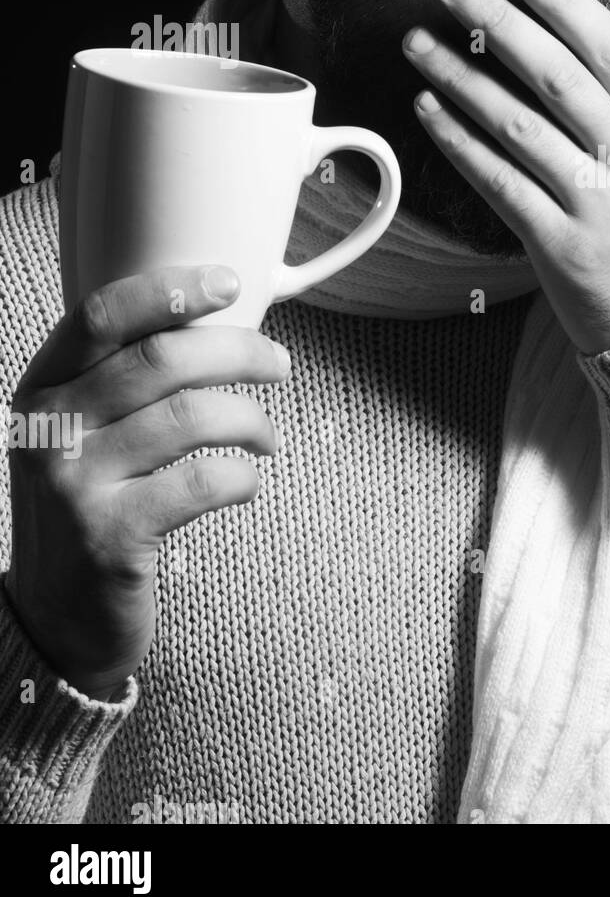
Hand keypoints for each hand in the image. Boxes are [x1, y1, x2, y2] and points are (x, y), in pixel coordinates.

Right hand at [5, 266, 287, 699]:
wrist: (55, 615)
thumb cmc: (92, 502)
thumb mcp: (86, 431)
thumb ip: (127, 378)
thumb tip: (218, 322)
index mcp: (43, 388)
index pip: (99, 314)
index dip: (169, 290)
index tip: (230, 281)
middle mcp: (48, 430)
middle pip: (160, 360)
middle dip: (239, 352)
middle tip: (280, 365)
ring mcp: (73, 485)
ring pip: (190, 417)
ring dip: (250, 420)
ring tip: (266, 437)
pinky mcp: (109, 538)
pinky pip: (200, 483)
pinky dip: (242, 477)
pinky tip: (249, 483)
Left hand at [403, 0, 609, 354]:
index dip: (563, 3)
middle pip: (559, 78)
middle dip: (500, 23)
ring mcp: (597, 208)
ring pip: (519, 127)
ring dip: (462, 78)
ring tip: (418, 42)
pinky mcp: (559, 249)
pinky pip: (499, 185)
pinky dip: (459, 144)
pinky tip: (427, 110)